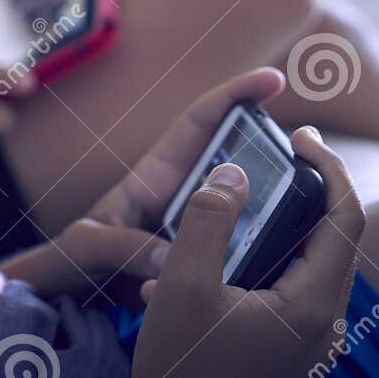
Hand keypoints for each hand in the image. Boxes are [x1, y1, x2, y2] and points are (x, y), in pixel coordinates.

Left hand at [0, 67, 284, 302]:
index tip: (273, 79)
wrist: (66, 298)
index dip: (234, 95)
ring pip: (245, 207)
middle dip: (274, 149)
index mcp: (155, 176)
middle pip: (236, 160)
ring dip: (274, 207)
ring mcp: (196, 228)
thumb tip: (166, 259)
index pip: (198, 123)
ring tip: (310, 212)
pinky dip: (260, 254)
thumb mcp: (86, 247)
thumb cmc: (70, 260)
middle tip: (312, 152)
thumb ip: (118, 247)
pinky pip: (238, 250)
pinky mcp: (203, 260)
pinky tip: (283, 268)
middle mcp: (182, 197)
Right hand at [108, 121, 364, 377]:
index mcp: (310, 307)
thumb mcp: (182, 283)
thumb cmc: (176, 368)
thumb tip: (234, 173)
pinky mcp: (290, 355)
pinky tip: (227, 255)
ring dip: (289, 226)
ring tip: (249, 196)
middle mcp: (323, 328)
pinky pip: (295, 291)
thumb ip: (210, 219)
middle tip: (282, 152)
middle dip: (310, 191)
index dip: (329, 167)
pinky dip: (273, 260)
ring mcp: (310, 347)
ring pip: (315, 266)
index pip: (345, 220)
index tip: (302, 135)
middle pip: (336, 240)